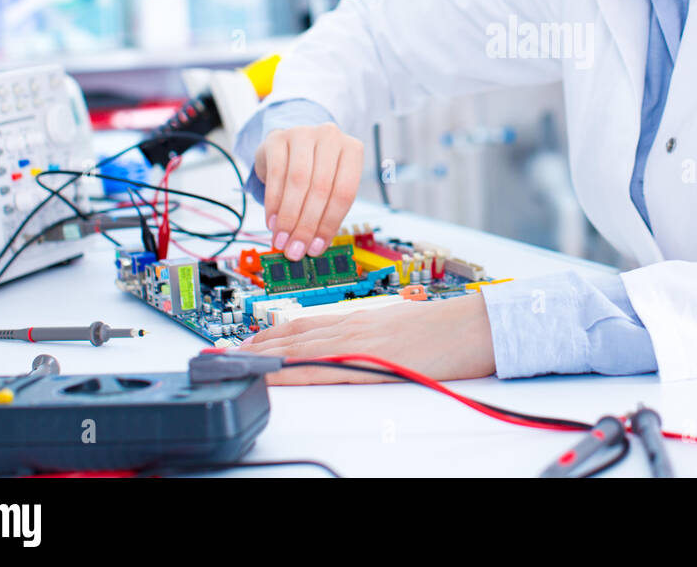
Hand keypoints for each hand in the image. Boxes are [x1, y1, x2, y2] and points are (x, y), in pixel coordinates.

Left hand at [237, 292, 496, 384]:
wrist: (474, 326)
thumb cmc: (446, 329)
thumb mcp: (402, 326)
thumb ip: (374, 335)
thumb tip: (358, 346)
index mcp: (360, 319)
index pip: (304, 326)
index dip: (270, 334)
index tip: (244, 341)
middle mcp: (352, 327)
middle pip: (292, 336)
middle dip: (254, 346)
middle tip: (222, 353)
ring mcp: (358, 343)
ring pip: (298, 350)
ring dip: (262, 357)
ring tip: (233, 363)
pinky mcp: (368, 362)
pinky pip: (320, 369)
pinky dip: (290, 373)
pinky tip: (272, 377)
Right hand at [254, 122, 363, 260]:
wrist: (290, 146)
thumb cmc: (315, 170)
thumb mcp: (329, 186)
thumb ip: (326, 212)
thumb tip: (314, 248)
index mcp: (352, 150)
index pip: (344, 193)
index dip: (330, 224)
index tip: (316, 248)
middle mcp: (331, 137)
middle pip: (321, 188)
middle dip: (306, 225)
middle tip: (295, 249)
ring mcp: (304, 133)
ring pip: (298, 182)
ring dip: (288, 217)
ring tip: (282, 239)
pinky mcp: (277, 138)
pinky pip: (276, 174)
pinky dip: (273, 203)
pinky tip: (272, 221)